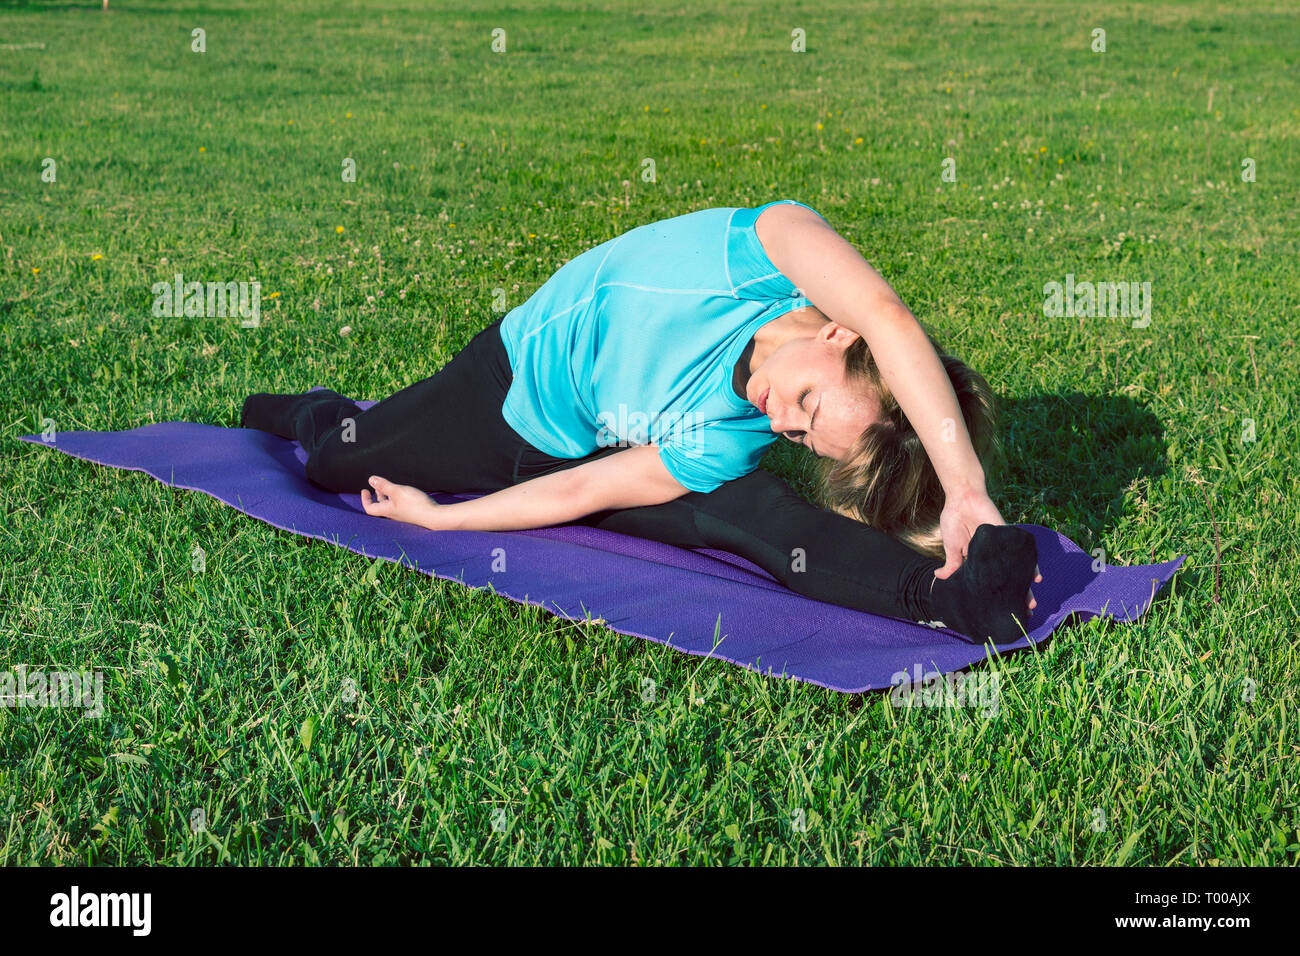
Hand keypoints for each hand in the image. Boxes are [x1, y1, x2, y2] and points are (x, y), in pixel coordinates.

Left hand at [360, 476, 438, 528]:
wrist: (434, 516)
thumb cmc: (415, 504)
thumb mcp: (397, 491)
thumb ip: (384, 485)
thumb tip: (371, 479)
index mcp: (387, 510)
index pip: (370, 508)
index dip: (365, 499)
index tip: (365, 490)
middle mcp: (393, 514)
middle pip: (380, 506)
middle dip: (377, 495)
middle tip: (376, 486)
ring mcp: (403, 514)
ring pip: (390, 505)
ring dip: (387, 496)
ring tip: (389, 487)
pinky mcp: (412, 513)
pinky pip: (399, 505)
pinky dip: (397, 498)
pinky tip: (404, 492)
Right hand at [933, 489, 1041, 610]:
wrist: (961, 499)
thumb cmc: (955, 521)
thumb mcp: (951, 547)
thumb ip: (951, 565)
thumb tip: (939, 578)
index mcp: (979, 560)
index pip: (990, 583)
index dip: (995, 596)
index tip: (1001, 612)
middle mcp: (993, 556)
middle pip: (1007, 580)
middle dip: (1014, 596)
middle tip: (1022, 614)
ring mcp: (1002, 548)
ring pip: (1017, 570)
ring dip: (1025, 586)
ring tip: (1030, 605)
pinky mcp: (1008, 537)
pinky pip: (1022, 553)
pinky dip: (1030, 565)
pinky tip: (1035, 578)